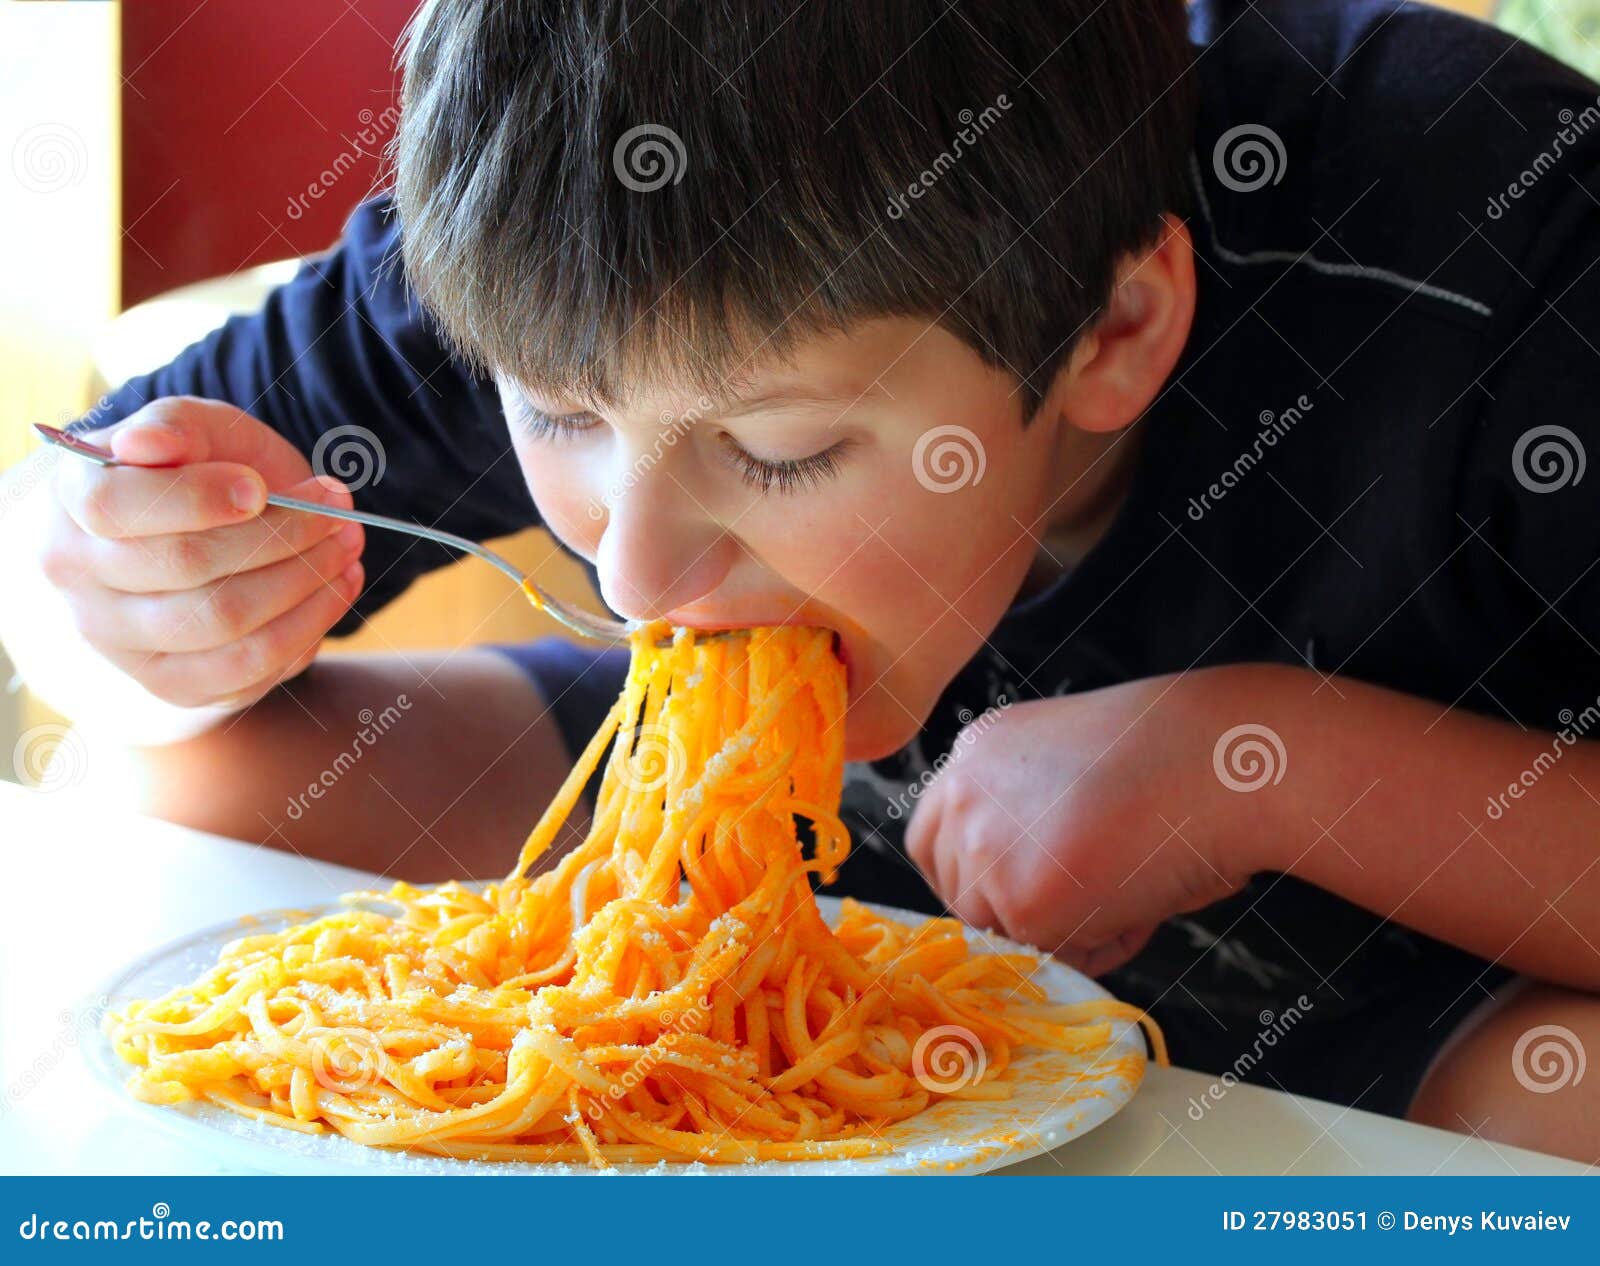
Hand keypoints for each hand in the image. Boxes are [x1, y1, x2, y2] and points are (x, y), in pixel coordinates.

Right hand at [37, 397, 364, 708]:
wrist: (217, 527)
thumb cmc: (203, 468)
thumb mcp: (196, 427)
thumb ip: (174, 425)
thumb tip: (145, 444)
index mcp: (70, 505)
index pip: (114, 507)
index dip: (196, 498)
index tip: (260, 487)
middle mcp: (81, 583)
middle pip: (186, 564)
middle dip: (281, 535)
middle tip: (337, 509)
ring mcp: (122, 643)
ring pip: (225, 622)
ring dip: (307, 582)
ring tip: (347, 543)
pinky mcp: (173, 685)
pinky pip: (247, 671)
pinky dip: (309, 627)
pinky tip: (338, 586)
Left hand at [905, 671, 1275, 975]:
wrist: (1220, 762)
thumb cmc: (1177, 761)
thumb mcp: (1072, 771)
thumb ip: (1025, 817)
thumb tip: (1010, 903)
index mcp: (976, 753)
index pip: (934, 839)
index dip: (979, 876)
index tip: (1023, 893)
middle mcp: (962, 793)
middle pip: (957, 891)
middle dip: (1016, 911)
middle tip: (1095, 894)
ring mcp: (983, 846)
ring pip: (998, 931)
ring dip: (1059, 931)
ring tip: (1128, 890)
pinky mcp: (1018, 900)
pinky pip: (1047, 957)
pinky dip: (1095, 949)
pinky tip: (1138, 904)